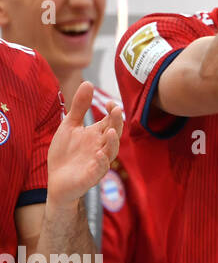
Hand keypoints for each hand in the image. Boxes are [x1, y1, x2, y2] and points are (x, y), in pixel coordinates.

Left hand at [47, 82, 120, 209]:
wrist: (56, 180)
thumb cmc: (65, 153)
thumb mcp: (69, 126)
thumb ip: (79, 106)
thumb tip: (88, 82)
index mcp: (98, 134)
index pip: (111, 120)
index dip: (113, 111)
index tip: (109, 103)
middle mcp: (101, 147)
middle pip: (114, 133)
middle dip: (116, 123)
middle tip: (116, 110)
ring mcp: (98, 162)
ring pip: (110, 152)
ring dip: (112, 143)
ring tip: (110, 132)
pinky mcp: (91, 176)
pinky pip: (99, 170)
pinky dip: (100, 163)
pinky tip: (98, 155)